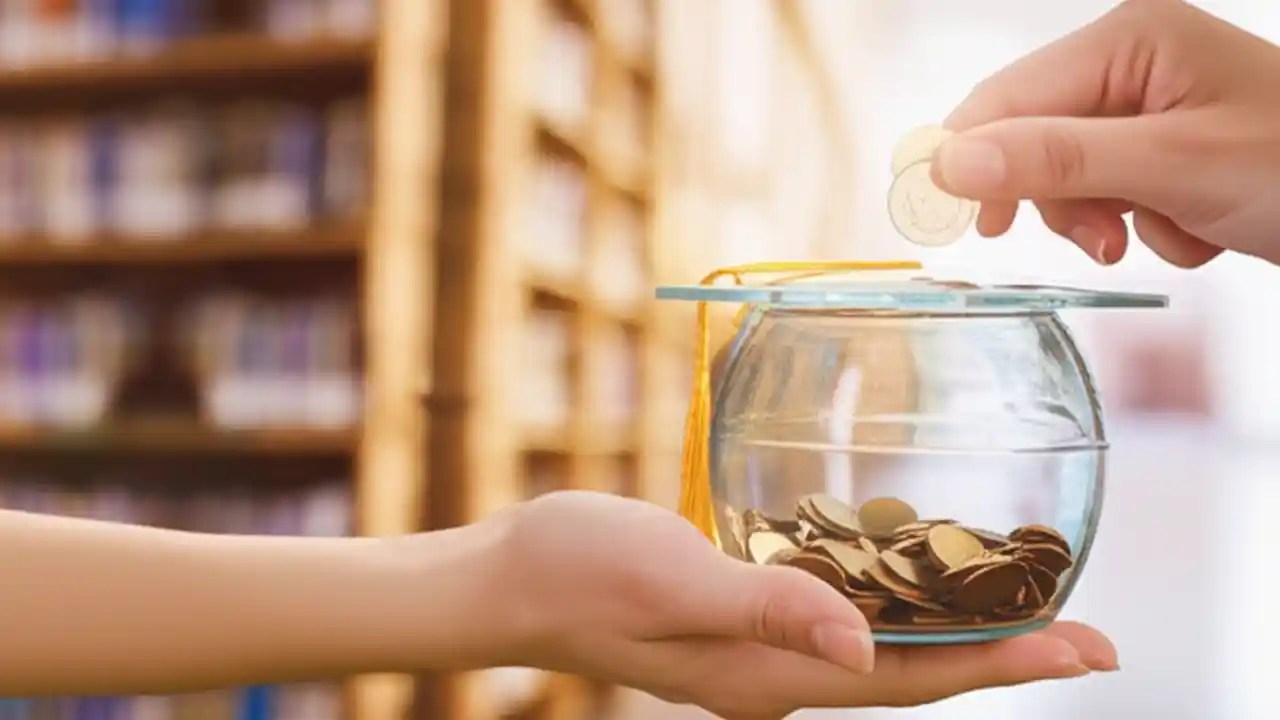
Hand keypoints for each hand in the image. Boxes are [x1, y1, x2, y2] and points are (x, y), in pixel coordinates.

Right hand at [490, 491, 1116, 719]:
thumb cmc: (579, 573)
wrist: (514, 576)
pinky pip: (841, 611)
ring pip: (884, 644)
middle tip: (1089, 631)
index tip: (1089, 648)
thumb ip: (761, 608)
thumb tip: (862, 647)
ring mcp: (760, 644)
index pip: (910, 680)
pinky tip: (913, 569)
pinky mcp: (744, 610)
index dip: (1004, 665)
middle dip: (1004, 652)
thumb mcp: (667, 582)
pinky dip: (894, 597)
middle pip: (914, 671)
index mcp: (768, 675)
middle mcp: (777, 671)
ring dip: (957, 628)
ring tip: (1024, 602)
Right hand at [930, 0, 1279, 267]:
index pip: (1008, 98)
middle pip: (1027, 136)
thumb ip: (1056, 161)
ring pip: (1061, 172)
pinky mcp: (1158, 145)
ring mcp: (1144, 103)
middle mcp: (1129, 60)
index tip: (939, 222)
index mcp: (1128, 38)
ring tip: (1144, 239)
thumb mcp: (1172, 167)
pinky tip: (1188, 227)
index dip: (967, 159)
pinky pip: (1103, 190)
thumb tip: (949, 163)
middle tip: (1092, 243)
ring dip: (1096, 218)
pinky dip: (1135, 222)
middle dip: (1055, 197)